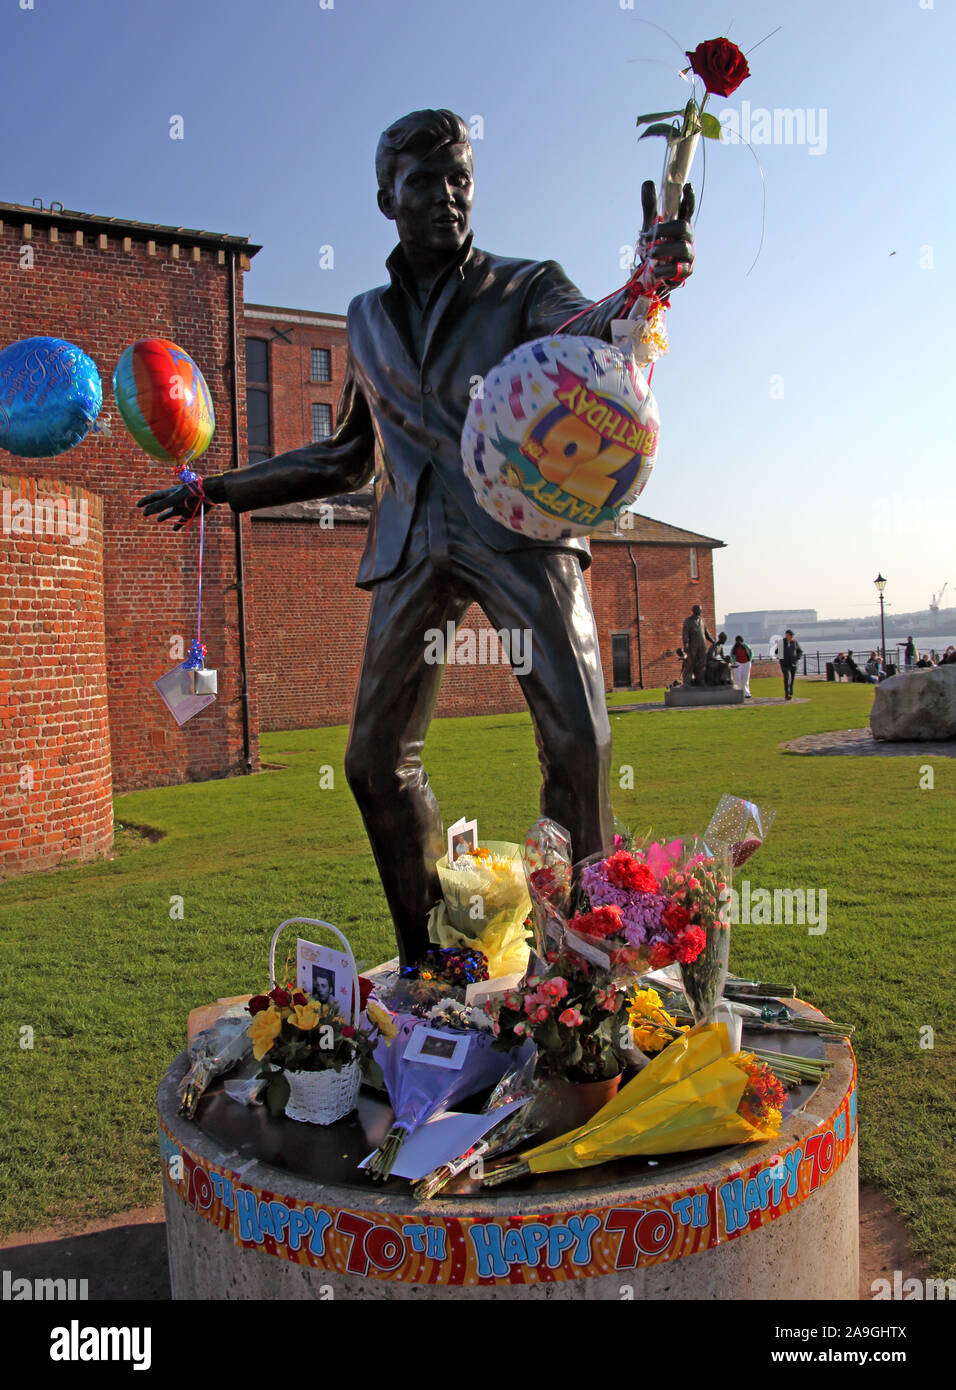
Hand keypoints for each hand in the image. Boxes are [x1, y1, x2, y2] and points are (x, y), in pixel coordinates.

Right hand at [136, 481, 216, 531]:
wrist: (208, 494)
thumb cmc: (189, 494)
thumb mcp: (172, 500)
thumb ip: (159, 506)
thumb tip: (145, 512)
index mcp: (169, 494)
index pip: (154, 497)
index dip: (146, 501)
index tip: (138, 505)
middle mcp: (175, 500)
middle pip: (161, 505)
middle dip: (152, 509)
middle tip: (144, 513)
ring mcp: (182, 507)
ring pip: (171, 513)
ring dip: (164, 516)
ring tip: (158, 520)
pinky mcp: (190, 513)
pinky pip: (182, 520)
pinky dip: (178, 525)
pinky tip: (174, 529)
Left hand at [638, 180, 694, 294]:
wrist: (652, 277)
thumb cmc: (655, 249)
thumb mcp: (649, 227)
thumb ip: (650, 207)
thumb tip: (649, 182)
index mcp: (680, 225)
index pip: (687, 209)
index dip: (689, 198)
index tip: (687, 186)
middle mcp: (687, 238)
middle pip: (683, 226)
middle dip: (664, 229)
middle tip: (646, 236)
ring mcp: (688, 255)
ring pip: (681, 247)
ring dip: (662, 249)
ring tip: (649, 253)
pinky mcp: (685, 272)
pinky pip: (675, 268)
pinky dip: (662, 269)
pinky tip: (654, 270)